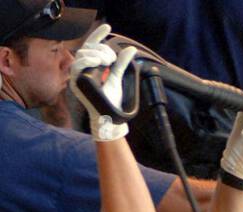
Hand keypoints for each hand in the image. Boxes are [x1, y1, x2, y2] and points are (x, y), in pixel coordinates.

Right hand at [70, 24, 136, 141]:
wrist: (109, 117)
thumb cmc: (111, 99)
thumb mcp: (117, 77)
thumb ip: (122, 63)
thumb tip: (131, 49)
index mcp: (91, 65)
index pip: (92, 45)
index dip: (98, 34)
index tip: (108, 27)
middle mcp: (82, 69)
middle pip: (87, 48)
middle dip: (101, 49)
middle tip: (111, 58)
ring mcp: (78, 76)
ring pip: (81, 55)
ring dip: (94, 54)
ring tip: (106, 60)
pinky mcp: (76, 83)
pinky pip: (77, 67)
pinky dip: (86, 62)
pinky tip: (96, 61)